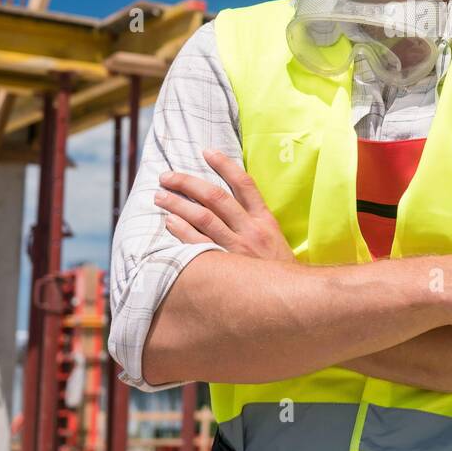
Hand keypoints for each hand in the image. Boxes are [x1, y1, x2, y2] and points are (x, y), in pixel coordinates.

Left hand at [154, 148, 295, 262]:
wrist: (291, 299)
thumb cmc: (278, 269)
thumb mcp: (273, 238)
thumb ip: (253, 220)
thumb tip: (228, 199)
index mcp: (264, 219)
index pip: (244, 184)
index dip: (224, 165)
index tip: (206, 152)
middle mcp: (250, 230)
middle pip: (215, 197)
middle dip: (188, 183)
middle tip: (167, 177)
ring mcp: (237, 248)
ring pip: (203, 218)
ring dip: (178, 204)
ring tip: (160, 196)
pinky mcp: (225, 267)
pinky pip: (198, 245)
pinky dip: (182, 231)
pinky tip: (169, 222)